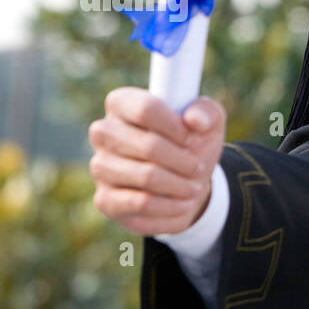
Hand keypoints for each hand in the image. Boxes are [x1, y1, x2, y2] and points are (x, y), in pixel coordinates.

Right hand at [89, 87, 225, 235]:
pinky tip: (184, 203)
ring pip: (146, 176)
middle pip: (148, 146)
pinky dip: (171, 205)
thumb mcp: (208, 123)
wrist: (185, 184)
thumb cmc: (192, 145)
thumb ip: (206, 111)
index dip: (175, 127)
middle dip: (183, 161)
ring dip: (179, 185)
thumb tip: (194, 119)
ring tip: (194, 187)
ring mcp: (100, 166)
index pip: (145, 109)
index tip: (191, 139)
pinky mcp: (105, 199)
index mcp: (123, 103)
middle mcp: (103, 132)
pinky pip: (141, 203)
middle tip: (197, 168)